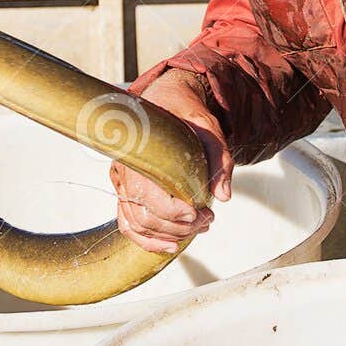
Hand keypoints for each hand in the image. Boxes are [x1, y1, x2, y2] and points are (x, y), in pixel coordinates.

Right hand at [108, 69, 232, 253]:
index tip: (200, 213)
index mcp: (140, 153)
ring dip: (168, 235)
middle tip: (208, 220)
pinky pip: (129, 223)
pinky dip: (148, 240)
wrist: (167, 100)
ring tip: (197, 229)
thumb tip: (223, 196)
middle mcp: (125, 170)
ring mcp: (122, 183)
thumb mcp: (209, 128)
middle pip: (145, 216)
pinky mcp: (126, 191)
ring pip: (137, 224)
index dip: (175, 212)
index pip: (149, 196)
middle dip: (179, 226)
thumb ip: (219, 159)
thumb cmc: (185, 112)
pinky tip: (172, 246)